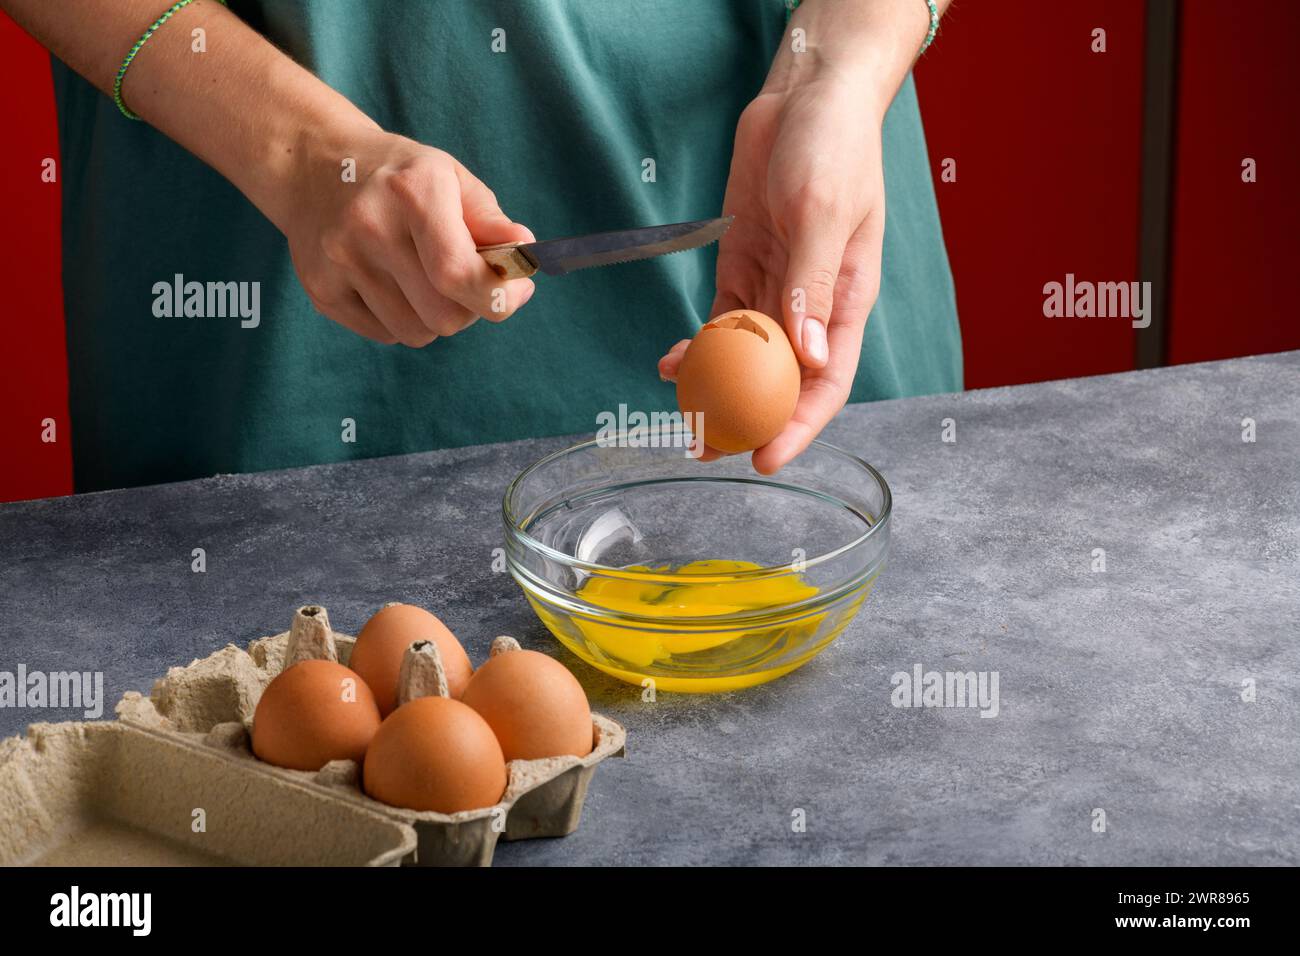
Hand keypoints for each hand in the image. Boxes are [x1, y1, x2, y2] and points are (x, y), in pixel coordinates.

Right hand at [284, 126, 535, 345]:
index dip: (500, 296)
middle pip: (444, 316)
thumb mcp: (449, 178)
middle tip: (467, 282)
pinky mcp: (321, 291)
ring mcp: (339, 262)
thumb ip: (490, 219)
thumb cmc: (399, 177)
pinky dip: (402, 319)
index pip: (459, 273)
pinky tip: (392, 282)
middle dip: (470, 308)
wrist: (313, 165)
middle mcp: (370, 227)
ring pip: (417, 333)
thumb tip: (525, 251)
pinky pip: (386, 335)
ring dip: (435, 316)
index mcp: (412, 192)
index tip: (519, 291)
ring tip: (425, 278)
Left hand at [659, 75, 885, 472]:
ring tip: (681, 422)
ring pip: (745, 357)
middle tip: (707, 450)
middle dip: (748, 421)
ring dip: (716, 391)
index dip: (799, 426)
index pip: (827, 382)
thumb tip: (807, 357)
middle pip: (780, 379)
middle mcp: (811, 305)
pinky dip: (698, 345)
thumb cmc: (831, 147)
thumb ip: (812, 285)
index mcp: (846, 301)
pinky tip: (672, 363)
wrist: (805, 97)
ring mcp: (776, 287)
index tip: (765, 460)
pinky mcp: (744, 267)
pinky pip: (720, 321)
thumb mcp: (822, 211)